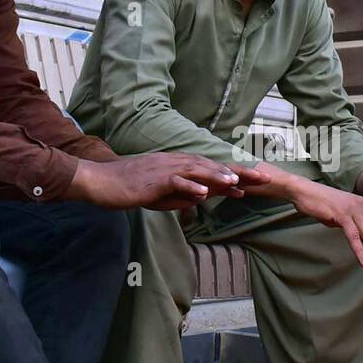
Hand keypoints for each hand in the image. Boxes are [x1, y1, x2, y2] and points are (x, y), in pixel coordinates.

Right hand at [73, 154, 264, 210]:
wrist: (101, 181)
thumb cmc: (128, 188)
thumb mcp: (160, 195)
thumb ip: (180, 196)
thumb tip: (200, 199)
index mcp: (177, 165)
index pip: (210, 169)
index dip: (233, 174)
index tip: (254, 182)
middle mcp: (174, 163)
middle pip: (211, 165)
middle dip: (237, 171)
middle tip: (261, 178)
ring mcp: (164, 169)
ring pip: (196, 170)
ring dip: (217, 175)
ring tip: (237, 182)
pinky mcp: (152, 180)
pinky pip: (174, 181)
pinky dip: (190, 186)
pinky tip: (204, 193)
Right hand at [292, 179, 362, 268]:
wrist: (305, 192)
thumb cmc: (322, 205)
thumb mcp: (343, 214)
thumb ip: (353, 224)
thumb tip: (360, 240)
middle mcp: (362, 206)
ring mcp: (352, 209)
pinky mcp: (341, 214)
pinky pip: (354, 235)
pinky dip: (360, 250)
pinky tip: (362, 261)